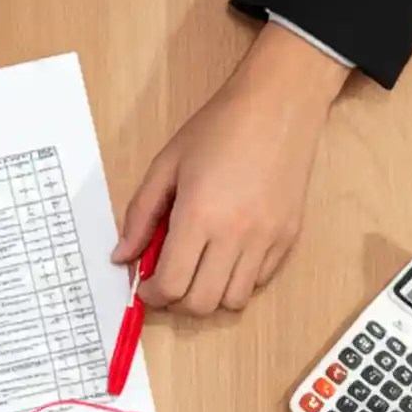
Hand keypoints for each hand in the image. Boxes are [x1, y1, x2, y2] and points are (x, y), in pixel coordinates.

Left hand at [111, 22, 349, 314]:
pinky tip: (227, 254)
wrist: (278, 107)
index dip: (152, 295)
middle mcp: (236, 236)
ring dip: (210, 294)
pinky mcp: (289, 238)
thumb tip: (122, 257)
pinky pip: (259, 282)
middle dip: (177, 301)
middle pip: (201, 304)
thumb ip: (140, 215)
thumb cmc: (217, 129)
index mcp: (199, 216)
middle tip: (169, 279)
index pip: (171, 285)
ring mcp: (267, 240)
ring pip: (234, 301)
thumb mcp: (165, 165)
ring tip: (200, 267)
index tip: (146, 286)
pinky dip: (238, 280)